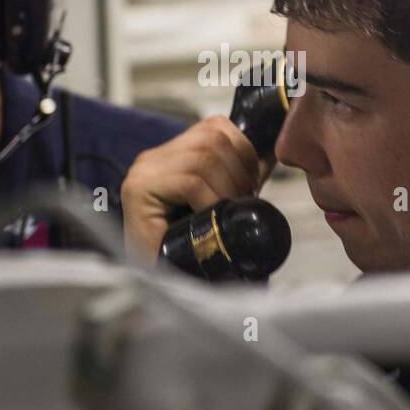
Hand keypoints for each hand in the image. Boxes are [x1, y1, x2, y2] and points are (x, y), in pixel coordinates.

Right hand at [120, 115, 269, 263]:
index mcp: (170, 154)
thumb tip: (270, 160)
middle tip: (241, 201)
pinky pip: (190, 182)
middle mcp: (153, 158)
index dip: (243, 150)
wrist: (156, 281)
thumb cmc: (185, 247)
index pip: (215, 127)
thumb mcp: (215, 203)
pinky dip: (210, 199)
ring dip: (226, 187)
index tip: (251, 183)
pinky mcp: (139, 190)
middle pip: (211, 139)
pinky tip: (210, 217)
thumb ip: (234, 179)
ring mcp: (143, 172)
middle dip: (239, 170)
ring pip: (204, 158)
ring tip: (226, 211)